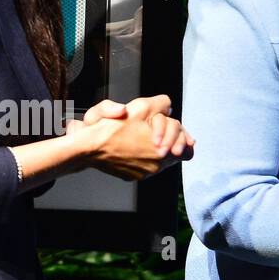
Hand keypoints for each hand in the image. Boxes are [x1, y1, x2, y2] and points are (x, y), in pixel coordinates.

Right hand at [68, 95, 194, 161]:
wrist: (90, 147)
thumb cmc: (113, 128)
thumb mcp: (141, 106)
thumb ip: (162, 103)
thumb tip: (167, 106)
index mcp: (164, 152)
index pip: (188, 150)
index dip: (182, 138)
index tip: (174, 131)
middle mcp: (156, 166)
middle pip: (174, 155)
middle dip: (168, 141)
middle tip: (156, 130)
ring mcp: (144, 173)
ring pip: (158, 160)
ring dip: (154, 148)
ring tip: (141, 136)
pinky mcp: (132, 176)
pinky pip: (144, 166)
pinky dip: (141, 156)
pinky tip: (131, 145)